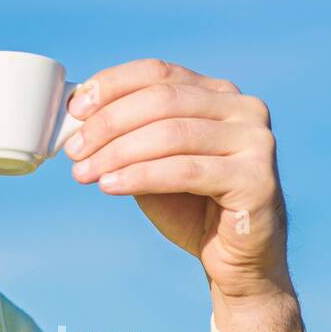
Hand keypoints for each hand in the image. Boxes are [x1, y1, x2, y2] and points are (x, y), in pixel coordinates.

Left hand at [63, 59, 301, 331]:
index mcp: (218, 93)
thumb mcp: (151, 161)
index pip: (158, 72)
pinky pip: (185, 171)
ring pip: (171, 134)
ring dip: (117, 152)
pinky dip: (140, 176)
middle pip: (161, 100)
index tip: (75, 109)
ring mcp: (256, 142)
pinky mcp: (257, 179)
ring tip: (84, 173)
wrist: (235, 259)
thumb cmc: (189, 204)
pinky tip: (110, 185)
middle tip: (73, 150)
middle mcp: (244, 109)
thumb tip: (74, 117)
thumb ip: (126, 135)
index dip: (112, 85)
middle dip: (108, 123)